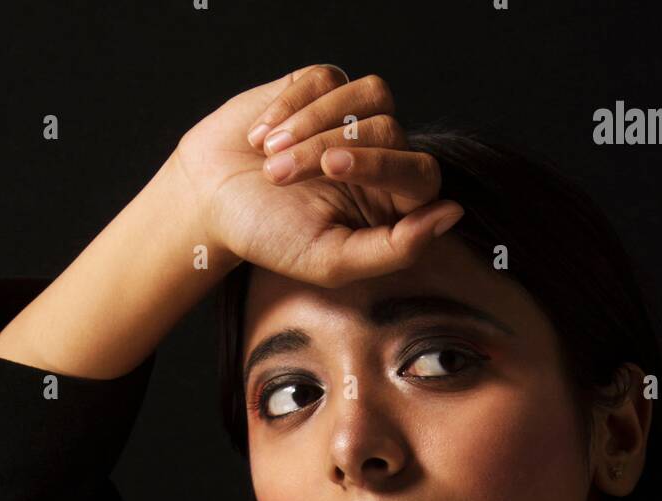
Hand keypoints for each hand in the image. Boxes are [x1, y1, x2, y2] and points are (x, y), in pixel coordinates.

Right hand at [173, 64, 464, 286]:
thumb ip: (395, 249)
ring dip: (312, 123)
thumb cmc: (270, 237)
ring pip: (369, 96)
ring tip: (268, 158)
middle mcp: (383, 159)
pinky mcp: (325, 87)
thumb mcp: (330, 260)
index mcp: (392, 206)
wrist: (209, 200)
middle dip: (326, 150)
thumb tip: (452, 212)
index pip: (421, 174)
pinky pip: (325, 78)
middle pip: (387, 131)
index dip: (382, 166)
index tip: (332, 168)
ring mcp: (356, 118)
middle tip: (278, 177)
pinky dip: (288, 106)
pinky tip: (259, 137)